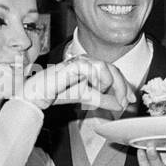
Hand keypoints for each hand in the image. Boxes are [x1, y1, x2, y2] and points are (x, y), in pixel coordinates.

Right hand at [19, 56, 134, 111]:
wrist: (36, 95)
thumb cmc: (55, 92)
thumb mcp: (84, 98)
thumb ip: (102, 99)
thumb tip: (119, 104)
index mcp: (89, 66)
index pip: (112, 71)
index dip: (124, 85)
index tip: (129, 99)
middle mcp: (85, 61)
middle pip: (112, 68)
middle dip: (121, 86)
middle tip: (124, 101)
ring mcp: (78, 61)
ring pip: (104, 67)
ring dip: (110, 84)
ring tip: (106, 96)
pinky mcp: (72, 65)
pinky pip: (92, 69)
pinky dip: (98, 80)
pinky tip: (96, 90)